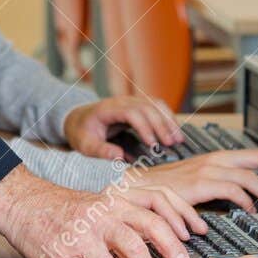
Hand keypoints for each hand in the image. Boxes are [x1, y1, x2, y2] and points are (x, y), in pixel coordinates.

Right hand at [0, 166, 198, 257]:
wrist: (23, 203)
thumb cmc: (67, 209)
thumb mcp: (103, 204)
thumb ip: (131, 219)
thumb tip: (165, 246)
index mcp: (115, 201)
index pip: (157, 206)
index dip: (179, 225)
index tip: (190, 243)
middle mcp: (100, 215)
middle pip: (142, 234)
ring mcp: (80, 235)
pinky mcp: (61, 254)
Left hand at [63, 96, 181, 160]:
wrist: (78, 119)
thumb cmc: (82, 132)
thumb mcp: (85, 144)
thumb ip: (100, 150)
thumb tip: (118, 156)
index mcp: (108, 109)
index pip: (132, 113)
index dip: (145, 127)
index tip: (153, 145)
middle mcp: (122, 101)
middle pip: (147, 108)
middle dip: (161, 126)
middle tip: (171, 144)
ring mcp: (131, 101)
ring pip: (155, 105)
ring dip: (168, 121)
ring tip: (179, 139)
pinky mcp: (138, 105)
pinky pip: (156, 107)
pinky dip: (167, 117)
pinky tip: (175, 131)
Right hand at [129, 148, 257, 214]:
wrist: (135, 187)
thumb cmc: (162, 189)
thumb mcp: (194, 184)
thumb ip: (217, 187)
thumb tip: (241, 200)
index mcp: (217, 158)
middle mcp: (215, 159)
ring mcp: (207, 169)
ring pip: (250, 176)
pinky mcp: (199, 183)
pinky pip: (232, 189)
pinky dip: (246, 201)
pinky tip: (250, 212)